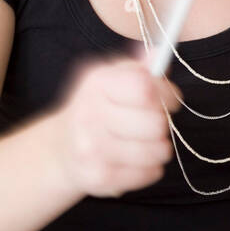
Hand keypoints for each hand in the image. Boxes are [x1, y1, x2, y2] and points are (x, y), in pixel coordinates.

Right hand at [55, 47, 182, 198]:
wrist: (63, 148)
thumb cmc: (100, 109)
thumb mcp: (115, 80)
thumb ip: (141, 68)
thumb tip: (158, 54)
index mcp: (97, 82)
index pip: (145, 87)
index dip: (165, 95)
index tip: (166, 101)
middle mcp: (89, 113)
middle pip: (155, 123)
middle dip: (162, 125)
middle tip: (152, 126)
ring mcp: (90, 148)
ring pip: (156, 151)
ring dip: (159, 149)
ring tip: (147, 145)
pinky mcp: (97, 177)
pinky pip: (149, 174)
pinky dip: (151, 169)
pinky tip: (137, 162)